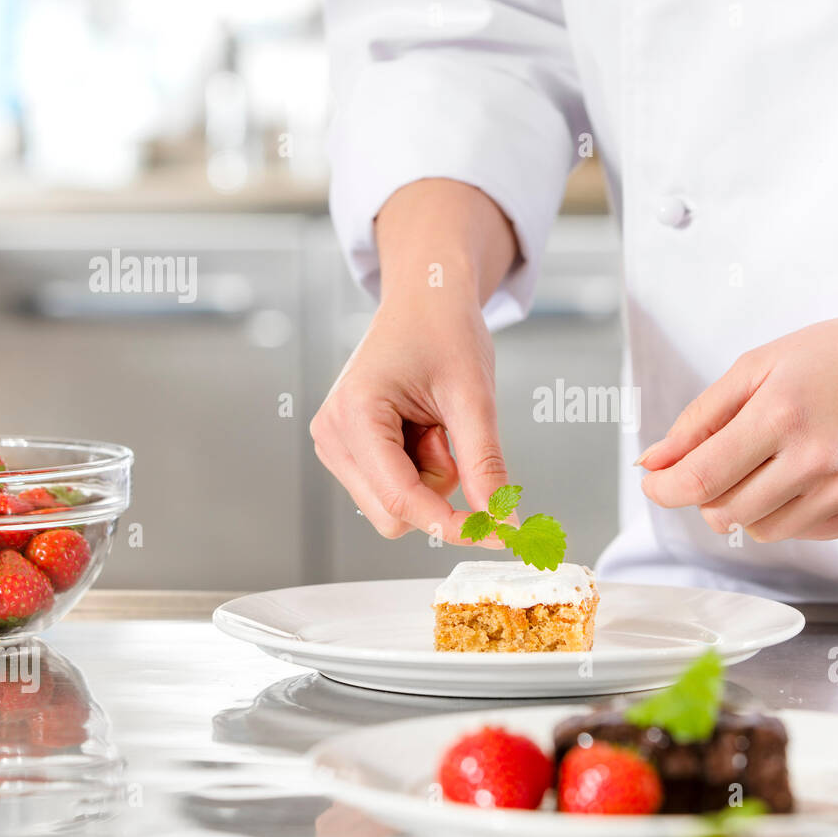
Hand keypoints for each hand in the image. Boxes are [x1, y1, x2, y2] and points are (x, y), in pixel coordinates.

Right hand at [310, 178, 518, 543]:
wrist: (426, 300)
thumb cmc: (444, 330)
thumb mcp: (474, 397)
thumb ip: (486, 465)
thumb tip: (504, 523)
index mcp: (355, 414)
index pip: (401, 499)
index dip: (452, 524)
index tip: (498, 536)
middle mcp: (333, 434)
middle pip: (394, 515)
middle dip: (437, 489)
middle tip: (450, 434)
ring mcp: (336, 444)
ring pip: (396, 507)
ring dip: (430, 478)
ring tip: (434, 423)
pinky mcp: (350, 450)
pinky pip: (394, 489)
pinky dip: (421, 469)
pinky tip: (423, 429)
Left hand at [637, 308, 837, 541]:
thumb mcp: (761, 366)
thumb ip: (701, 418)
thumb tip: (653, 462)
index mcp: (780, 414)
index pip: (699, 478)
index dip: (664, 488)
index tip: (654, 483)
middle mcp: (814, 460)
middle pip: (724, 513)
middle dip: (706, 495)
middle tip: (719, 464)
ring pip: (760, 530)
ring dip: (747, 505)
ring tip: (771, 461)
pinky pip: (802, 532)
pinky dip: (788, 512)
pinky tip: (805, 474)